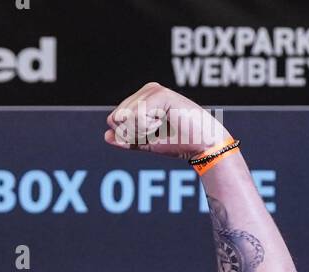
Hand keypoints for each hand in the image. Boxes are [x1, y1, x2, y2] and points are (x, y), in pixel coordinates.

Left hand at [104, 81, 229, 157]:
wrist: (201, 144)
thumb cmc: (178, 142)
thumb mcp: (147, 143)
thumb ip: (127, 139)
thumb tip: (106, 135)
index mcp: (142, 98)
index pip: (114, 119)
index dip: (128, 135)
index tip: (151, 134)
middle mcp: (147, 89)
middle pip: (116, 118)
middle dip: (133, 133)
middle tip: (158, 131)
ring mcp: (153, 89)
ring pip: (125, 118)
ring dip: (141, 131)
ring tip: (163, 126)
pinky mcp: (160, 94)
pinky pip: (136, 117)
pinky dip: (147, 128)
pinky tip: (166, 121)